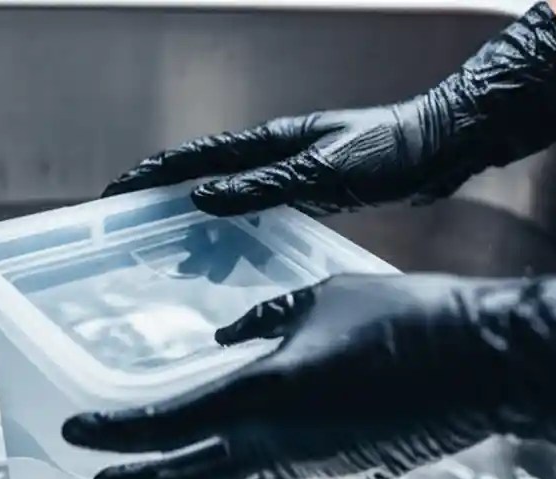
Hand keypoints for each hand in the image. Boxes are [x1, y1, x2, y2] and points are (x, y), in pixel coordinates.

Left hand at [62, 273, 555, 478]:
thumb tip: (230, 335)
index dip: (115, 431)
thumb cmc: (398, 319)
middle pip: (188, 473)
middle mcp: (272, 445)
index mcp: (254, 394)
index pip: (163, 422)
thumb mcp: (316, 299)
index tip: (76, 433)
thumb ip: (263, 322)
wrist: (479, 365)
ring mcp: (312, 470)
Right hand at [102, 2, 555, 215]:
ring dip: (202, 225)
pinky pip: (262, 216)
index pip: (195, 158)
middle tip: (134, 233)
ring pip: (232, 201)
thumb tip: (201, 197)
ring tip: (178, 258)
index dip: (153, 177)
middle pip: (205, 179)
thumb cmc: (387, 149)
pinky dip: (240, 235)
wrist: (441, 146)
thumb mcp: (320, 172)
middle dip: (167, 203)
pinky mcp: (315, 192)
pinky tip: (237, 258)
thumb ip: (261, 188)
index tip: (115, 194)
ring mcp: (294, 173)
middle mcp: (275, 155)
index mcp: (269, 143)